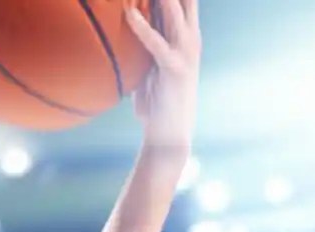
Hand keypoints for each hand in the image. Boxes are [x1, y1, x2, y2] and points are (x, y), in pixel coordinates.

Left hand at [126, 0, 201, 151]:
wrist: (169, 134)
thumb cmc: (155, 102)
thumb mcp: (148, 68)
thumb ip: (144, 46)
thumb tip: (124, 30)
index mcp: (185, 35)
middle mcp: (190, 39)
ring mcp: (185, 53)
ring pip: (175, 14)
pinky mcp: (174, 69)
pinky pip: (156, 44)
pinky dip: (143, 28)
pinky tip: (130, 13)